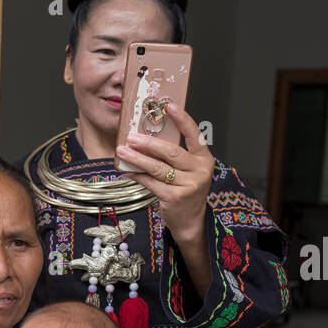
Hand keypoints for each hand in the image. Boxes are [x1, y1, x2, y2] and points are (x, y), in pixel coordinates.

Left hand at [116, 102, 213, 244]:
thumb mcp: (189, 170)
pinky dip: (138, 176)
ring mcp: (188, 185)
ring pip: (158, 168)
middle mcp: (199, 171)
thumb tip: (148, 135)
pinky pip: (151, 183)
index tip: (169, 106)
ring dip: (137, 159)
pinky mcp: (175, 198)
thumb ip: (176, 155)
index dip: (182, 119)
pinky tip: (127, 170)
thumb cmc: (186, 190)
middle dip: (149, 143)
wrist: (191, 221)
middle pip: (171, 152)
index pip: (194, 134)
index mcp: (204, 158)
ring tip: (122, 151)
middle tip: (131, 136)